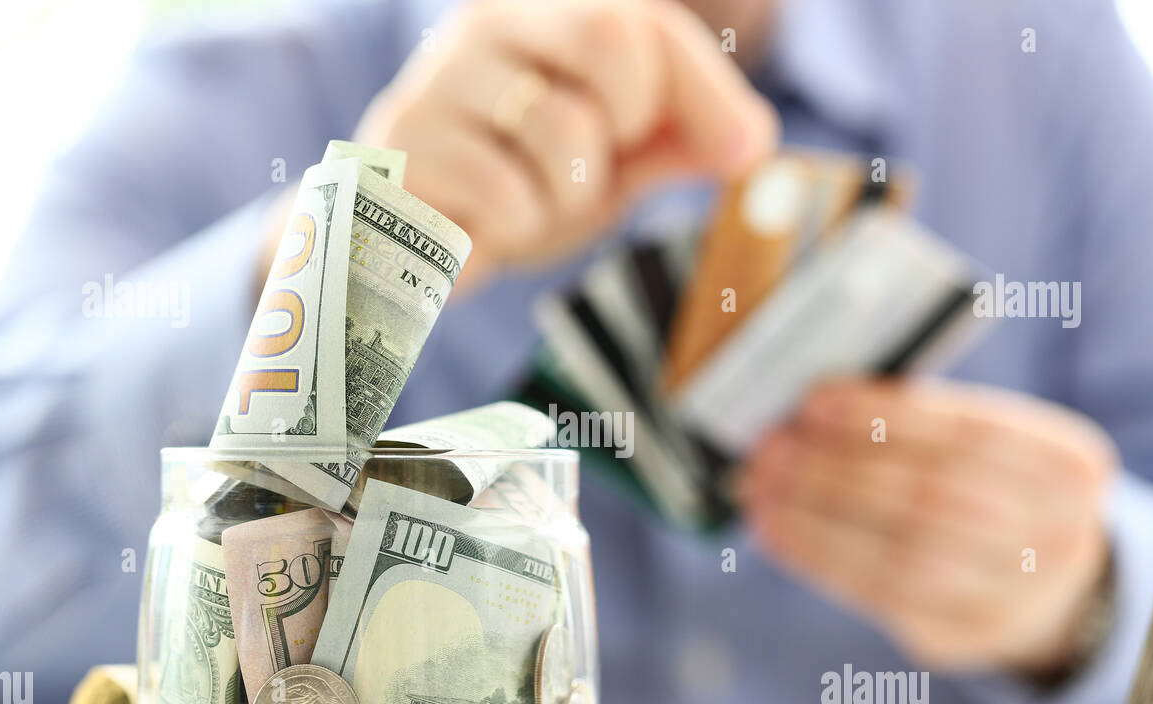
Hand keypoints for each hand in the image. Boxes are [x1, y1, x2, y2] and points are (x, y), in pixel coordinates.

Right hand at [352, 0, 778, 290]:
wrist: (400, 232)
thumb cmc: (513, 180)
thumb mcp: (608, 158)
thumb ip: (672, 140)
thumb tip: (752, 144)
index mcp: (546, 13)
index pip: (645, 25)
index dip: (707, 91)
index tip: (744, 151)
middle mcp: (489, 24)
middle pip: (608, 37)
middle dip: (630, 124)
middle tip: (603, 167)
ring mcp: (440, 80)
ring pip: (564, 130)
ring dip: (571, 196)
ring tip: (534, 204)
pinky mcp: (403, 146)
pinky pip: (506, 195)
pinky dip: (519, 228)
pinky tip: (487, 225)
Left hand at [736, 378, 1118, 678]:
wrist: (1049, 589)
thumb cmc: (995, 491)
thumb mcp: (991, 447)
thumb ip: (922, 425)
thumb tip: (811, 413)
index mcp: (1070, 465)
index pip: (973, 431)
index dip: (886, 415)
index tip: (813, 401)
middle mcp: (1057, 534)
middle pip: (931, 495)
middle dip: (837, 468)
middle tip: (771, 447)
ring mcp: (1015, 595)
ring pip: (900, 553)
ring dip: (815, 517)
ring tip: (762, 489)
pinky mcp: (963, 635)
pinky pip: (879, 594)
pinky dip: (817, 558)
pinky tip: (776, 531)